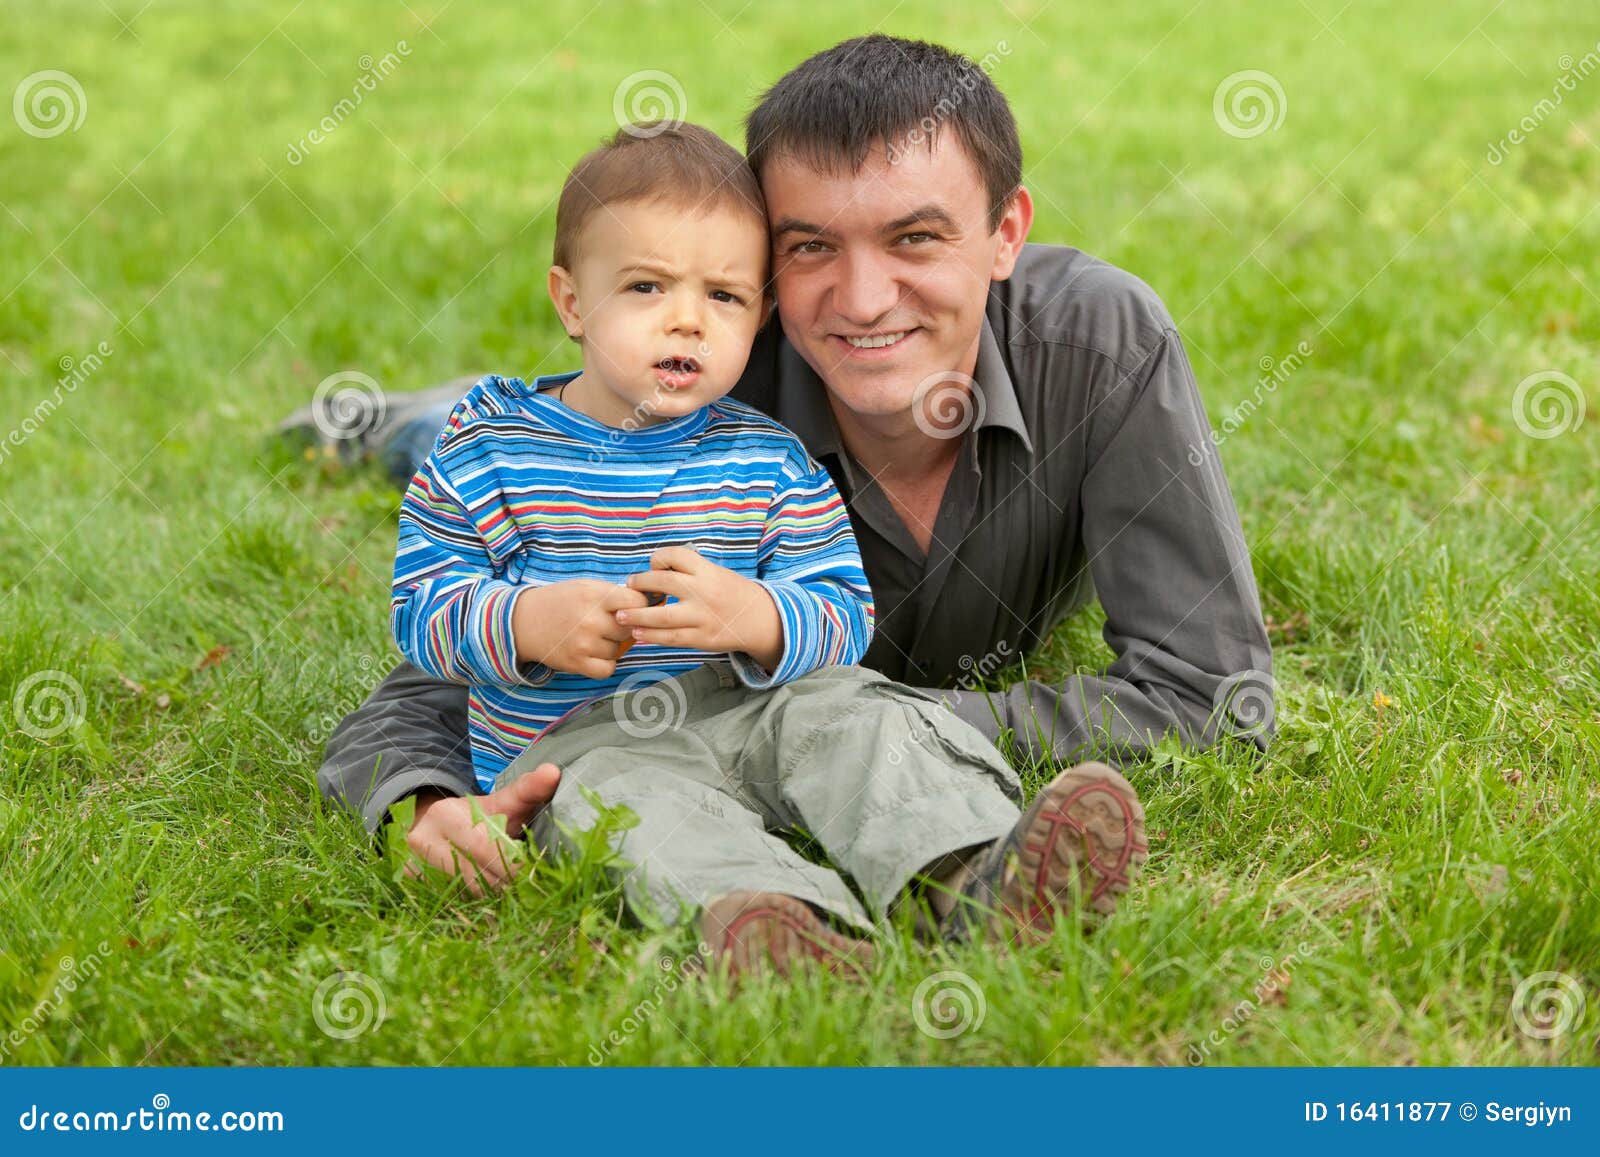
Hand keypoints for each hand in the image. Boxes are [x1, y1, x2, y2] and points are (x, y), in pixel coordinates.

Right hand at [403, 763, 560, 896]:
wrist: (431, 827)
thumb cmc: (475, 816)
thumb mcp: (501, 801)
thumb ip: (528, 789)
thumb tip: (553, 772)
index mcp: (445, 816)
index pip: (484, 849)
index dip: (512, 863)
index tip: (531, 869)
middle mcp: (423, 843)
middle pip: (474, 877)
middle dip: (504, 882)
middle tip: (525, 884)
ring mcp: (413, 867)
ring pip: (465, 894)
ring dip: (492, 896)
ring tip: (511, 890)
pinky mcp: (414, 887)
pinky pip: (453, 903)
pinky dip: (476, 904)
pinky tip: (490, 899)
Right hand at [511, 579, 648, 678]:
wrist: (524, 621)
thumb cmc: (561, 601)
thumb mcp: (586, 587)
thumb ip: (615, 593)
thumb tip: (651, 600)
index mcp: (595, 596)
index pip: (637, 603)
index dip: (641, 606)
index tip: (635, 608)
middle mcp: (590, 619)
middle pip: (630, 628)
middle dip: (625, 627)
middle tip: (610, 623)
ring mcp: (584, 643)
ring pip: (619, 649)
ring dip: (613, 645)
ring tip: (596, 637)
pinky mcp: (577, 663)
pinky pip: (608, 668)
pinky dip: (605, 663)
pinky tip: (595, 654)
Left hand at [618, 546, 783, 670]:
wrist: (760, 619)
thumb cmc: (732, 593)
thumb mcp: (716, 573)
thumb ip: (690, 570)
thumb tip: (654, 571)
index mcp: (708, 571)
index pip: (675, 555)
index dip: (657, 559)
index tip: (651, 566)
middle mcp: (704, 592)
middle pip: (663, 582)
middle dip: (640, 584)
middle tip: (628, 589)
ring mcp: (702, 617)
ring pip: (662, 616)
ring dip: (637, 616)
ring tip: (621, 616)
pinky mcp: (702, 638)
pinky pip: (671, 638)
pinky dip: (651, 636)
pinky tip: (638, 634)